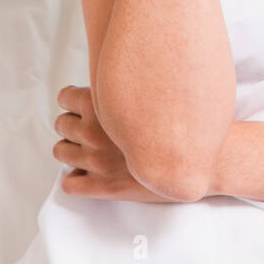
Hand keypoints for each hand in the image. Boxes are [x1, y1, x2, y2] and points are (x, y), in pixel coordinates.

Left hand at [53, 85, 178, 202]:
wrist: (203, 159)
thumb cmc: (181, 123)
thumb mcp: (150, 92)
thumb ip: (123, 86)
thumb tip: (109, 76)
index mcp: (103, 105)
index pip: (65, 97)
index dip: (75, 100)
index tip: (86, 105)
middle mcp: (95, 132)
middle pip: (61, 124)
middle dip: (74, 124)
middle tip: (93, 128)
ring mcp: (97, 161)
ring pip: (60, 151)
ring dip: (73, 150)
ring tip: (93, 150)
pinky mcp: (104, 187)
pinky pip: (70, 184)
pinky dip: (76, 178)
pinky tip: (93, 173)